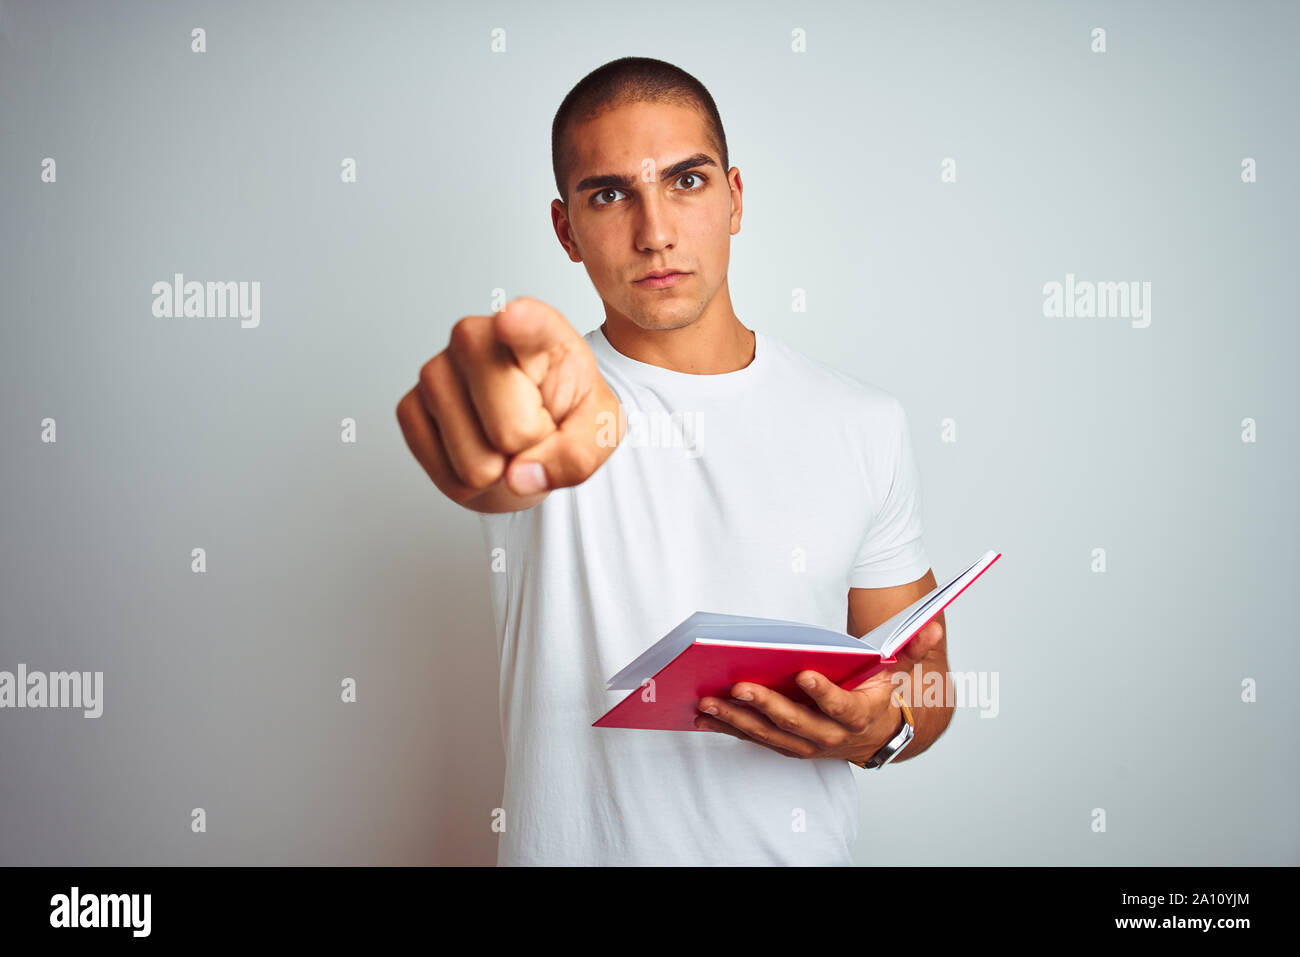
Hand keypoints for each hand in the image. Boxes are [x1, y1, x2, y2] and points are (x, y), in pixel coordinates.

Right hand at [397, 297, 623, 511]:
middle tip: (533, 428)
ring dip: (500, 470)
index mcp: (537, 330)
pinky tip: (478, 448)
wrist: (524, 432)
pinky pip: (448, 477)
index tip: (511, 320)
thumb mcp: (599, 430)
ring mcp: (435, 370)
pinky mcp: (408, 406)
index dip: (520, 324)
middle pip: (512, 432)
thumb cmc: (564, 413)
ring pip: (477, 464)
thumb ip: (578, 453)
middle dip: (530, 449)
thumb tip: (519, 476)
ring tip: (506, 440)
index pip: (529, 324)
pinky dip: (471, 482)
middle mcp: (476, 337)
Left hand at [694, 618, 945, 762]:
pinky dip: (728, 728)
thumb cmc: (879, 696)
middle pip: (794, 723)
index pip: (840, 707)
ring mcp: (804, 745)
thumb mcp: (899, 672)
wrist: (875, 737)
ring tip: (708, 702)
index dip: (824, 694)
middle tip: (739, 685)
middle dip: (765, 705)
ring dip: (736, 720)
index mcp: (857, 715)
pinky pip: (753, 738)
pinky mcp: (784, 745)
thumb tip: (932, 625)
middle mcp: (829, 737)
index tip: (804, 675)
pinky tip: (702, 716)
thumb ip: (912, 648)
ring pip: (767, 734)